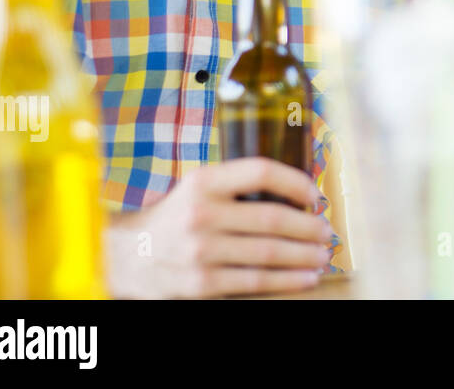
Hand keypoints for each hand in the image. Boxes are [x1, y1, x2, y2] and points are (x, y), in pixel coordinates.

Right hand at [108, 158, 334, 298]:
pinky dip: (287, 280)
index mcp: (204, 182)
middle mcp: (201, 213)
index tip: (315, 195)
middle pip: (273, 218)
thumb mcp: (198, 187)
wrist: (126, 256)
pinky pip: (255, 281)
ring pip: (269, 253)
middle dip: (309, 227)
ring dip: (304, 256)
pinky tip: (305, 278)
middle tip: (327, 232)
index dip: (296, 181)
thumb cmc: (176, 216)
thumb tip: (299, 192)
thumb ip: (238, 184)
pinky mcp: (201, 283)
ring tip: (322, 256)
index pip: (261, 171)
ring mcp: (201, 251)